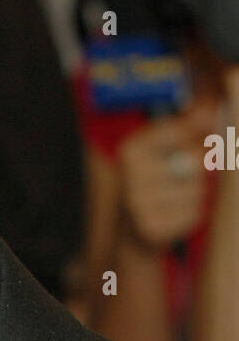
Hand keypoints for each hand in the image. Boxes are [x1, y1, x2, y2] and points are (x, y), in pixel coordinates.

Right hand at [116, 105, 217, 248]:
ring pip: (197, 190)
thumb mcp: (159, 148)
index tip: (208, 137)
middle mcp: (131, 175)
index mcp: (131, 150)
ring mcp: (140, 204)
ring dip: (196, 193)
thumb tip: (211, 109)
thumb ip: (186, 126)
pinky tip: (175, 212)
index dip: (200, 136)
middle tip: (185, 174)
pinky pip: (194, 213)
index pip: (179, 132)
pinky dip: (192, 213)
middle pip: (194, 162)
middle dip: (199, 168)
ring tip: (176, 196)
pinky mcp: (153, 227)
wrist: (129, 231)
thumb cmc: (152, 180)